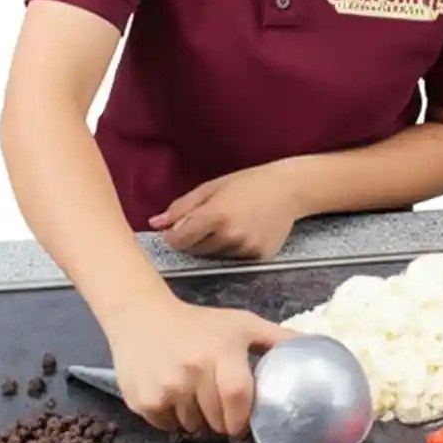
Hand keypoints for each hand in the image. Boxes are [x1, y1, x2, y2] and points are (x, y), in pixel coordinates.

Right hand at [104, 295, 296, 436]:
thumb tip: (315, 346)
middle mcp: (192, 369)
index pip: (238, 397)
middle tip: (218, 405)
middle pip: (216, 420)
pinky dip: (173, 419)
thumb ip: (277, 338)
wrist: (141, 316)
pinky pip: (167, 426)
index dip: (243, 416)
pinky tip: (173, 394)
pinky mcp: (143, 400)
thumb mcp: (241, 323)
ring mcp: (165, 387)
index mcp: (220, 350)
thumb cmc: (199, 323)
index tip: (243, 421)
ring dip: (198, 419)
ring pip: (193, 426)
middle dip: (222, 420)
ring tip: (194, 394)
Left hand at [150, 161, 310, 259]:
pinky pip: (234, 259)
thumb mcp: (210, 189)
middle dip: (194, 239)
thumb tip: (154, 223)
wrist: (288, 189)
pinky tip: (245, 231)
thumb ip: (181, 208)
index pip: (179, 240)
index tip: (177, 230)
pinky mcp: (258, 257)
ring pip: (214, 256)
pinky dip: (233, 249)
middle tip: (209, 221)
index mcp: (214, 215)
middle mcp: (229, 235)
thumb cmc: (246, 184)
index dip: (173, 237)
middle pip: (195, 250)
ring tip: (230, 223)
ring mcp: (245, 248)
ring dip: (214, 244)